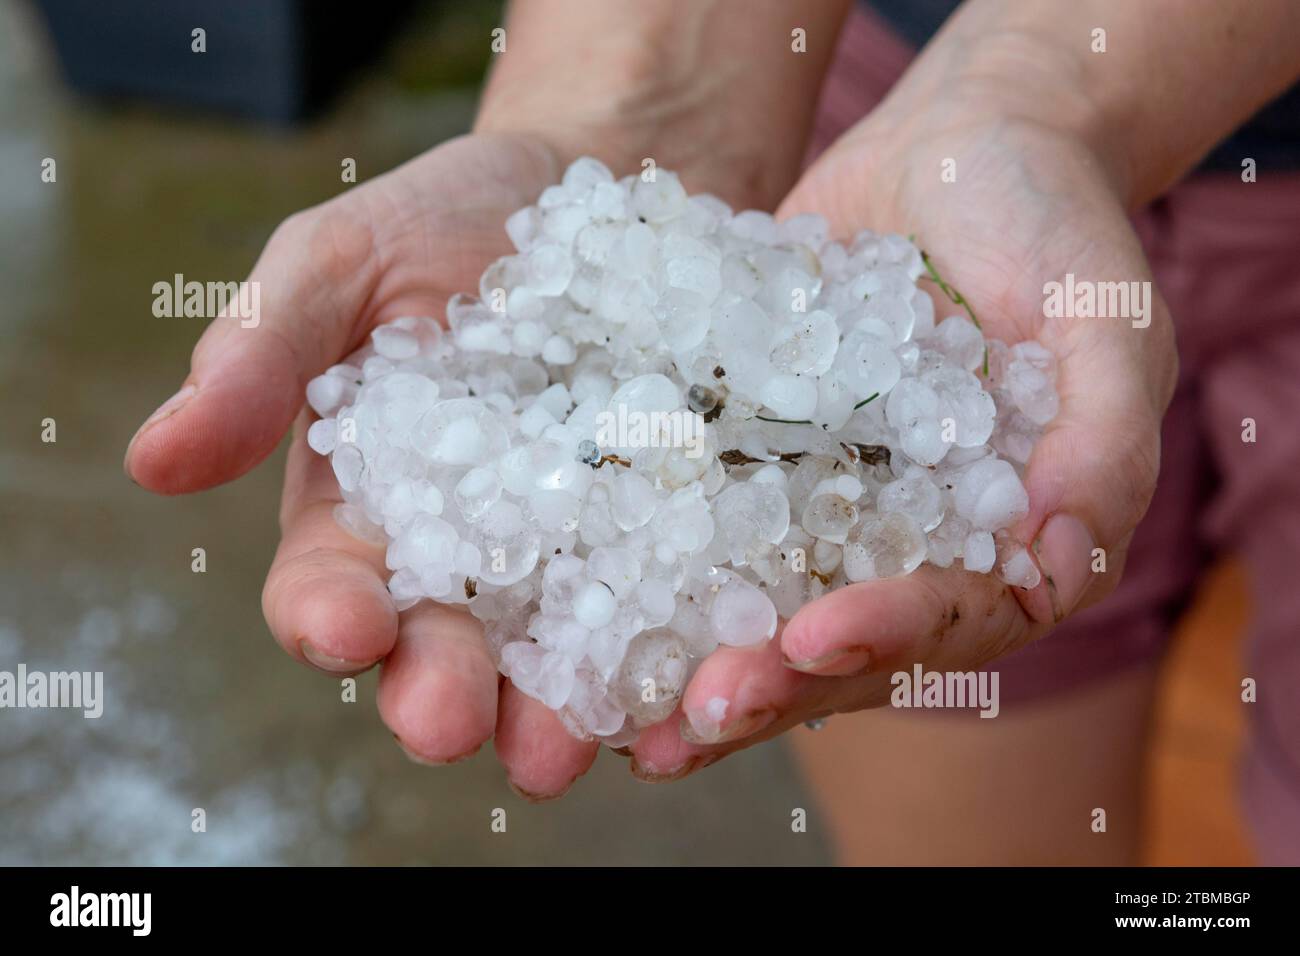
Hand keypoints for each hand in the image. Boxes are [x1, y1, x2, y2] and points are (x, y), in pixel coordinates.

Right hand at [125, 133, 616, 794]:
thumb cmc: (446, 219)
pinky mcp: (663, 531)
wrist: (595, 182)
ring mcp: (570, 550)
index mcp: (365, 502)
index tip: (344, 627)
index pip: (329, 583)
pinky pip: (662, 601)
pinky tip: (672, 674)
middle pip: (439, 644)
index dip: (327, 614)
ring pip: (550, 654)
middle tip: (446, 722)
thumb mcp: (342, 262)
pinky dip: (661, 646)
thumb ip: (260, 354)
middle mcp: (463, 551)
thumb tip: (155, 460)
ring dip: (549, 708)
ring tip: (557, 746)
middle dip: (436, 689)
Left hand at [619, 80, 1178, 778]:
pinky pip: (720, 527)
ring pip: (776, 608)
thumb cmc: (1052, 220)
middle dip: (777, 683)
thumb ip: (1106, 435)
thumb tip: (1062, 561)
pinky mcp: (771, 462)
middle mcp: (924, 540)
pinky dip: (666, 572)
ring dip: (708, 664)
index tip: (810, 638)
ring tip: (629, 721)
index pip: (961, 615)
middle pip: (854, 640)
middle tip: (691, 720)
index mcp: (1015, 534)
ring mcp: (842, 508)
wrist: (960, 151)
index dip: (890, 634)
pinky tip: (597, 608)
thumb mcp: (1105, 311)